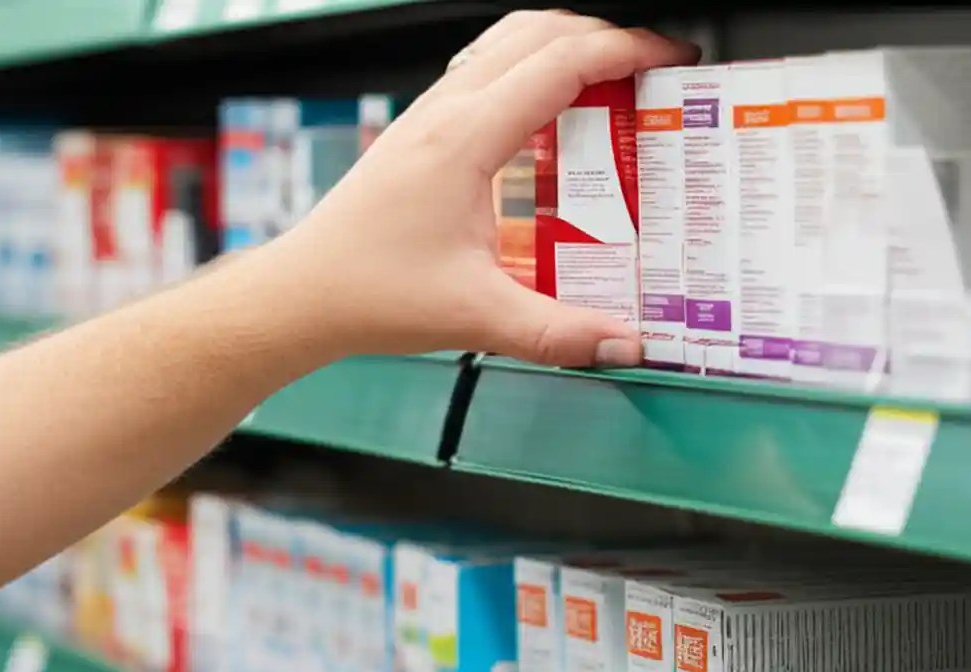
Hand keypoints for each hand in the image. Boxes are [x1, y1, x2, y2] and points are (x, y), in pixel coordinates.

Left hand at [276, 10, 697, 366]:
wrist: (302, 294)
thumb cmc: (367, 292)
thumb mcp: (475, 316)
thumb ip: (557, 333)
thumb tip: (623, 340)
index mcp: (464, 139)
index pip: (559, 64)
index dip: (624, 51)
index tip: (669, 59)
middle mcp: (444, 113)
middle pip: (535, 32)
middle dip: (603, 36)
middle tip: (650, 68)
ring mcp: (427, 117)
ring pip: (504, 44)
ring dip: (561, 46)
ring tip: (608, 81)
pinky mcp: (418, 134)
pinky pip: (482, 74)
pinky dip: (527, 72)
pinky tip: (546, 118)